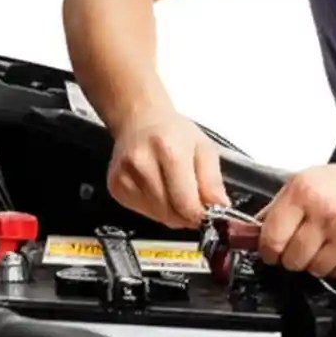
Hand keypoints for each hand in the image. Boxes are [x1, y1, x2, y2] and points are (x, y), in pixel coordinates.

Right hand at [106, 109, 230, 228]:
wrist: (139, 119)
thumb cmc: (173, 132)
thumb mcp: (204, 149)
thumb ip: (212, 181)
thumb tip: (220, 209)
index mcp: (169, 151)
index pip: (185, 203)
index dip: (200, 215)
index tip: (206, 213)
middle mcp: (141, 164)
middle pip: (170, 213)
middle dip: (186, 215)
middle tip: (193, 201)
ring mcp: (124, 177)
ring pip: (158, 217)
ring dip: (172, 213)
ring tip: (174, 191)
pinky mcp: (115, 187)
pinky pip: (143, 213)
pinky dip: (156, 209)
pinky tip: (158, 190)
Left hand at [256, 162, 335, 277]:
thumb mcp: (306, 182)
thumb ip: (277, 208)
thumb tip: (249, 233)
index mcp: (303, 192)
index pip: (271, 237)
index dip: (268, 251)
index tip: (270, 253)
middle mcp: (324, 211)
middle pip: (291, 259)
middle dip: (293, 258)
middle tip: (304, 246)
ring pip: (314, 269)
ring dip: (317, 263)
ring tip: (329, 242)